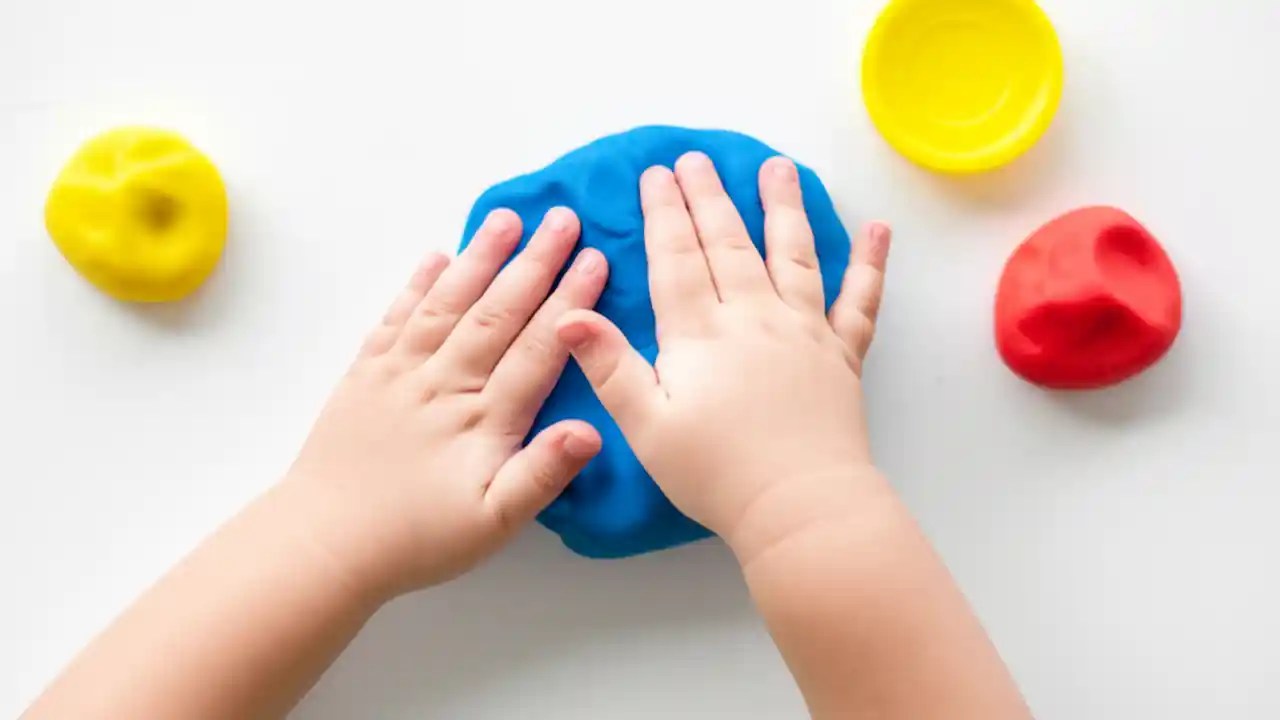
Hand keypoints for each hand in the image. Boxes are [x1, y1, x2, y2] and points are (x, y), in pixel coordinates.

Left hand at [282, 207, 606, 597]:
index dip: (569, 303)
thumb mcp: (494, 523)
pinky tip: (437, 256)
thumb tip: (591, 430)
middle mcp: (444, 383)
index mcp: (483, 419)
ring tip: (508, 218)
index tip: (596, 261)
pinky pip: (396, 318)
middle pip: (497, 312)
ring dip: (479, 258)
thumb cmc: (418, 539)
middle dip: (534, 262)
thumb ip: (542, 473)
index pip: (536, 348)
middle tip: (565, 219)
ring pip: (448, 303)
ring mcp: (401, 373)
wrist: (325, 543)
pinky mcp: (366, 374)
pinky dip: (418, 285)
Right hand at [556, 153, 890, 561]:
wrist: (800, 506)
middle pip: (728, 244)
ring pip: (793, 255)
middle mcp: (754, 318)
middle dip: (709, 198)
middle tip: (696, 158)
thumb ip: (609, 368)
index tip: (656, 175)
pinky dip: (870, 263)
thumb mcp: (646, 426)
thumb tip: (570, 314)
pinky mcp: (843, 355)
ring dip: (783, 207)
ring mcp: (804, 332)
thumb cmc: (717, 474)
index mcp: (701, 334)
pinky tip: (877, 230)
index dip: (664, 214)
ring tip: (776, 167)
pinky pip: (860, 301)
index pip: (677, 259)